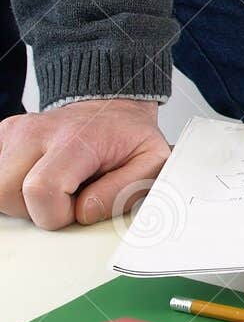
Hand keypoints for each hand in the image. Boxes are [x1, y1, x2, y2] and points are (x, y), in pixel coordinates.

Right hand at [0, 99, 169, 230]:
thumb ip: (123, 193)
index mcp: (75, 138)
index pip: (40, 190)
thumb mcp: (150, 162)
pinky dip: (11, 186)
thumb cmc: (127, 137)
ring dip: (19, 200)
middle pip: (6, 192)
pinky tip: (35, 177)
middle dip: (32, 210)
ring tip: (52, 186)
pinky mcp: (3, 137)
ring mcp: (15, 132)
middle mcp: (37, 131)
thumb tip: (84, 212)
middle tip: (63, 197)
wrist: (110, 107)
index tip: (78, 206)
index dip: (56, 214)